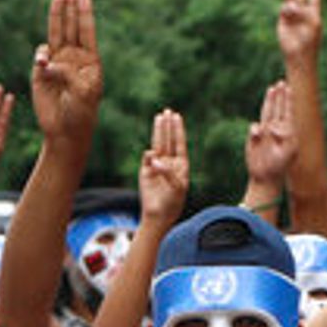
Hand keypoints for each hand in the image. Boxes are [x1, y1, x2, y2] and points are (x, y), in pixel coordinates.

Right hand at [31, 0, 102, 144]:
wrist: (65, 132)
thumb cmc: (81, 114)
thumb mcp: (83, 93)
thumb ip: (69, 73)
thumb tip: (48, 61)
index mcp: (90, 61)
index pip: (87, 31)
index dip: (85, 13)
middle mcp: (74, 58)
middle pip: (72, 26)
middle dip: (71, 5)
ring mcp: (57, 64)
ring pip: (56, 34)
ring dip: (57, 15)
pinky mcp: (41, 73)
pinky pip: (40, 56)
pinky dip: (42, 55)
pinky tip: (45, 63)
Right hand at [140, 109, 188, 223]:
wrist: (158, 215)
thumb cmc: (172, 202)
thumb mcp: (177, 186)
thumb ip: (167, 171)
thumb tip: (153, 156)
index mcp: (181, 165)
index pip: (179, 143)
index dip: (178, 130)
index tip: (176, 116)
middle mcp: (169, 162)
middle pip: (168, 140)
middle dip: (168, 126)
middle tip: (167, 111)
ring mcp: (157, 165)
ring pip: (158, 145)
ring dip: (158, 132)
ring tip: (158, 117)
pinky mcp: (145, 171)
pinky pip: (147, 159)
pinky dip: (150, 155)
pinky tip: (153, 155)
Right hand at [245, 81, 297, 184]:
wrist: (266, 177)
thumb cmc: (280, 166)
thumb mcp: (289, 152)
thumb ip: (285, 137)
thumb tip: (273, 126)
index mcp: (287, 131)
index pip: (287, 112)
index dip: (287, 100)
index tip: (288, 88)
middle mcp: (276, 129)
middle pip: (277, 108)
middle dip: (279, 96)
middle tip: (280, 83)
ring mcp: (265, 133)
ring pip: (266, 113)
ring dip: (269, 101)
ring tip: (271, 89)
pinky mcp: (254, 138)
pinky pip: (254, 128)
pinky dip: (256, 129)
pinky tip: (260, 134)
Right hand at [277, 0, 322, 61]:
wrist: (298, 55)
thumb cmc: (309, 41)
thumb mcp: (311, 24)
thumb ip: (301, 12)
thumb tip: (289, 4)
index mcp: (314, 10)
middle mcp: (303, 10)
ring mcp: (292, 14)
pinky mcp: (283, 19)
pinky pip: (284, 8)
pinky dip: (287, 8)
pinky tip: (290, 13)